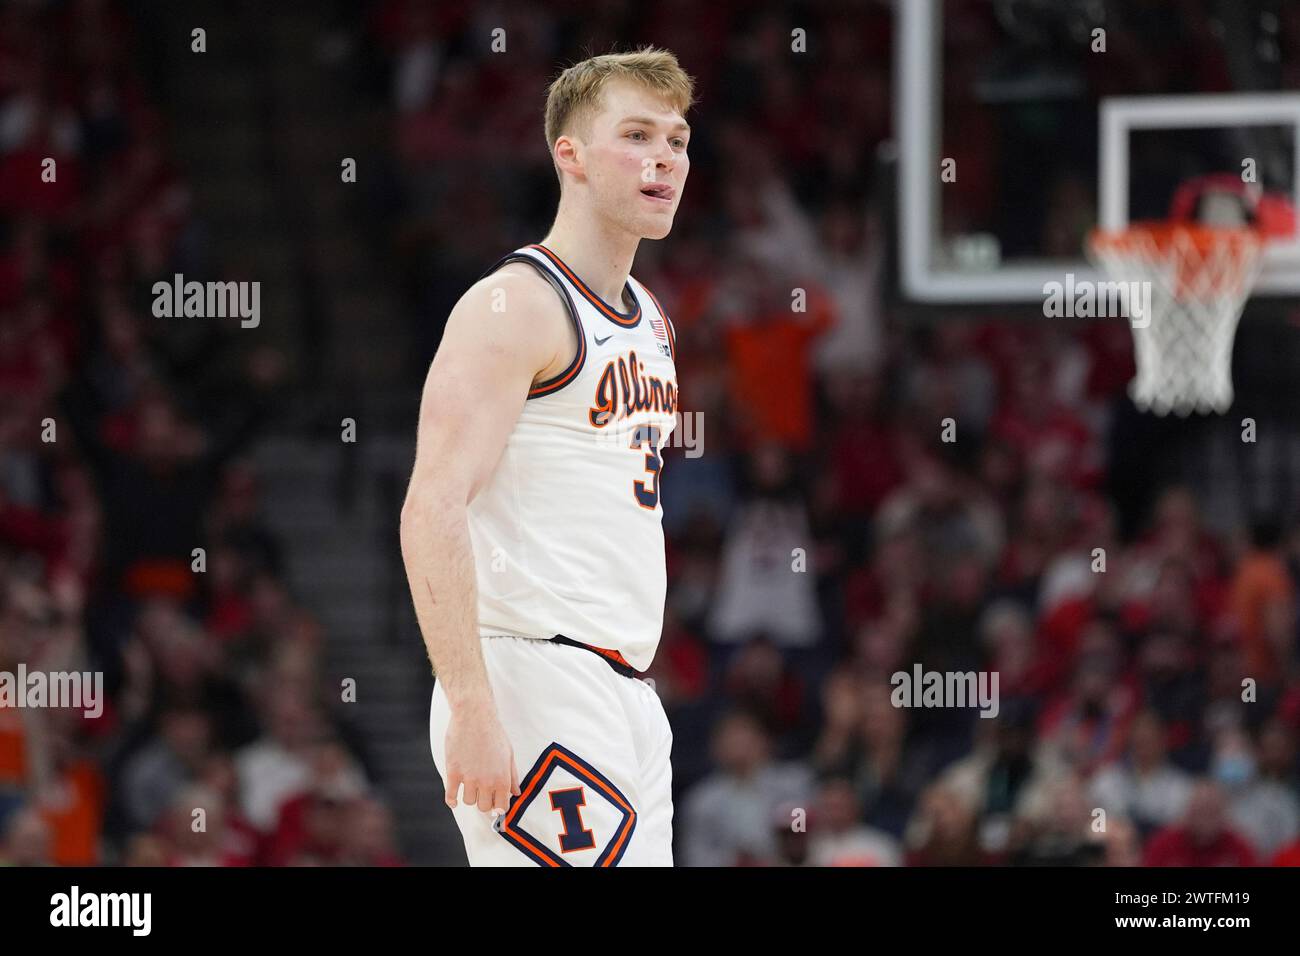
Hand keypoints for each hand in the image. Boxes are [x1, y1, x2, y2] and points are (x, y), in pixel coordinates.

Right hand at [443, 701, 519, 815]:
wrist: (474, 716)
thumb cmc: (494, 733)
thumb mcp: (509, 754)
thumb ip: (513, 776)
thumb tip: (516, 793)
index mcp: (502, 778)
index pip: (502, 807)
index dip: (499, 808)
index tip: (496, 805)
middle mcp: (486, 781)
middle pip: (484, 807)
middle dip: (485, 803)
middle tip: (483, 794)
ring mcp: (469, 778)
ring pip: (469, 802)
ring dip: (470, 797)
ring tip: (470, 786)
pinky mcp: (453, 772)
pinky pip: (450, 796)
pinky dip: (452, 801)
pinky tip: (454, 800)